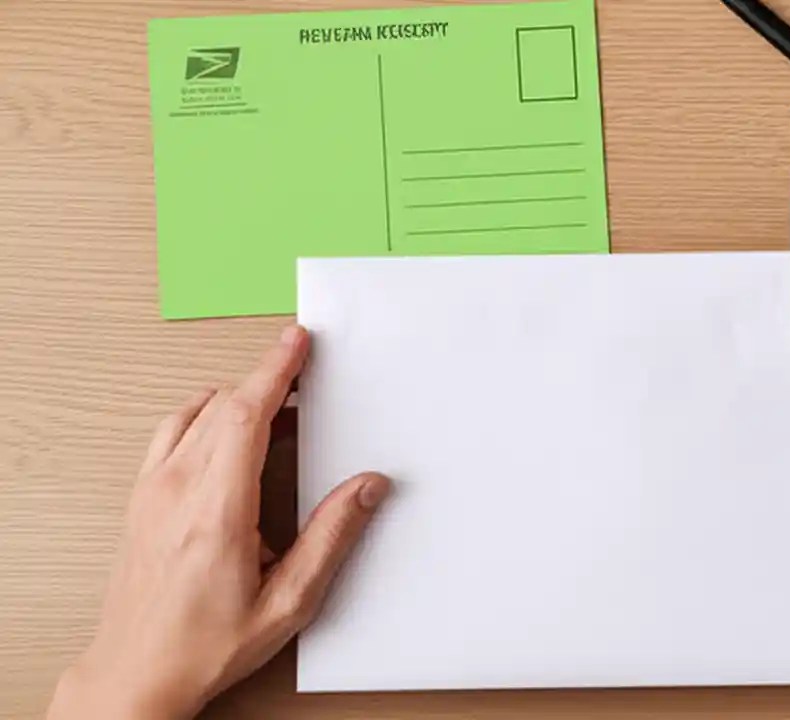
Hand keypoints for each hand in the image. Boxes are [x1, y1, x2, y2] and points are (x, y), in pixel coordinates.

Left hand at [48, 326, 390, 719]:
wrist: (137, 672)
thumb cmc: (205, 644)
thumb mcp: (288, 601)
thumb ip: (331, 538)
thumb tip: (366, 488)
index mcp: (216, 511)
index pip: (244, 415)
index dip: (275, 370)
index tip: (295, 341)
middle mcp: (176, 491)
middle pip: (222, 405)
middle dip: (266, 378)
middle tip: (302, 366)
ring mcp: (152, 491)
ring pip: (195, 414)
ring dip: (237, 397)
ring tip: (275, 401)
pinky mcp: (141, 499)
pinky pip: (172, 433)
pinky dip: (205, 416)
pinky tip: (226, 430)